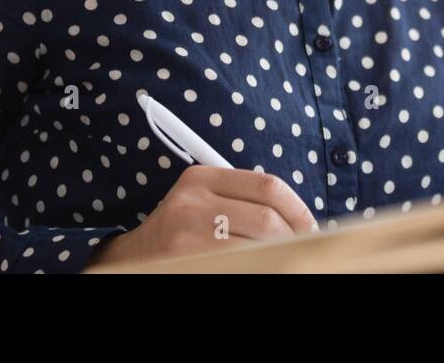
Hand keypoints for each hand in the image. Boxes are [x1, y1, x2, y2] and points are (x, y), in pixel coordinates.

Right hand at [86, 165, 319, 267]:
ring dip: (279, 256)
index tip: (311, 226)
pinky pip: (240, 264)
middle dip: (293, 237)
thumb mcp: (203, 200)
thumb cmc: (180, 230)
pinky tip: (265, 267)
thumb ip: (241, 198)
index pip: (268, 186)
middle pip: (267, 218)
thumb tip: (300, 218)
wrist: (132, 258)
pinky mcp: (185, 261)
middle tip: (304, 248)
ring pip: (256, 246)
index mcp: (201, 178)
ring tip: (286, 259)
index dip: (298, 208)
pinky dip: (260, 266)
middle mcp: (192, 202)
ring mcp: (187, 236)